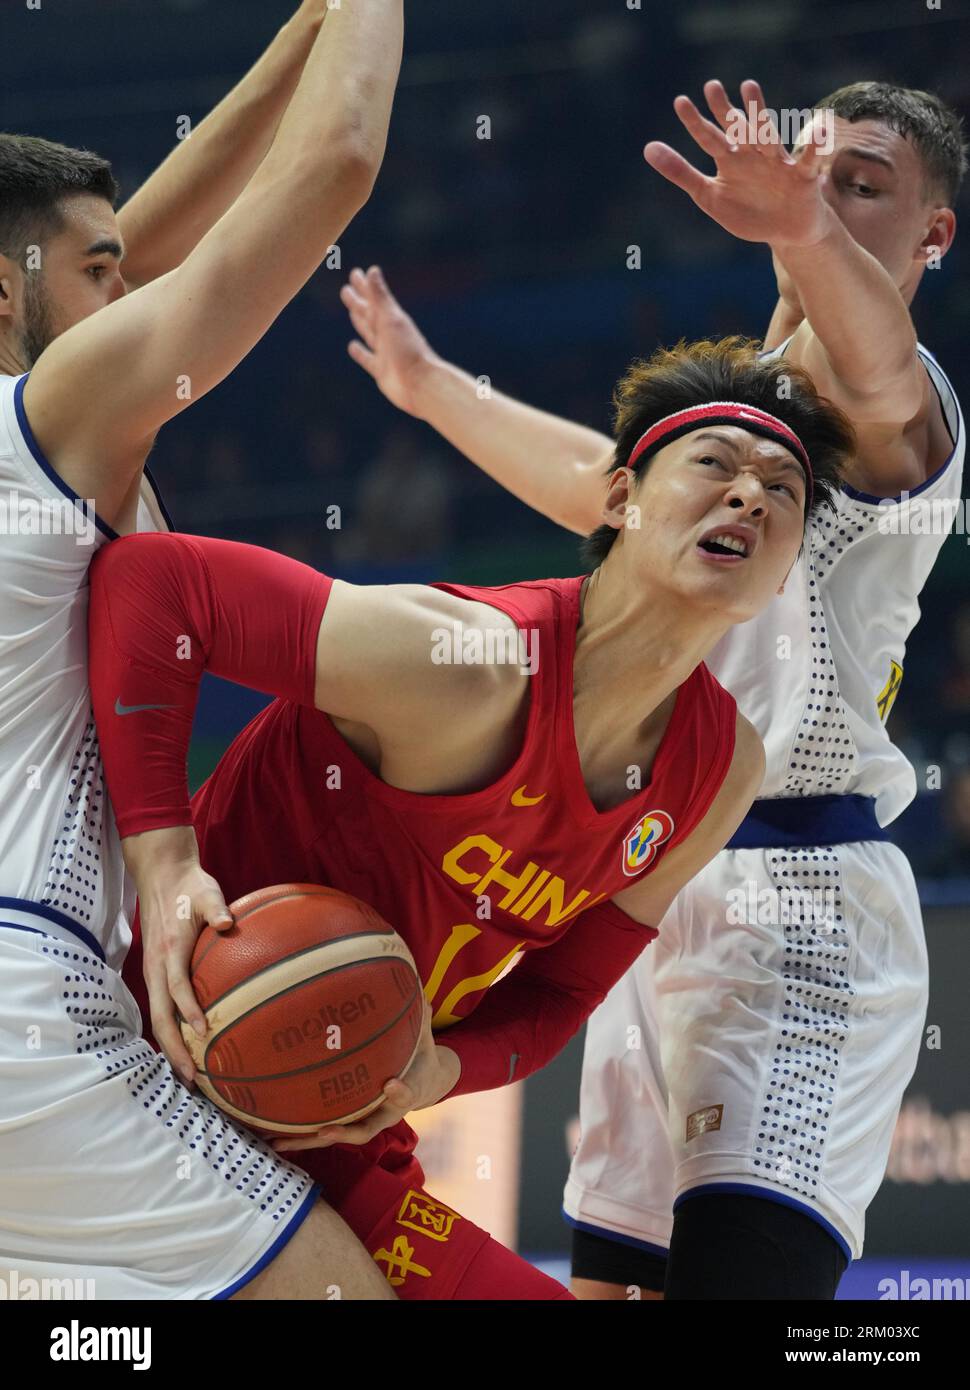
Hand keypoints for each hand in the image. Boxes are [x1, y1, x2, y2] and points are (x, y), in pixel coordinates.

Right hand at [124, 827, 233, 1087]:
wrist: (161, 875)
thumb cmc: (189, 886)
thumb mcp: (206, 891)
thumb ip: (217, 908)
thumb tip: (228, 922)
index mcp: (169, 949)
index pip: (176, 984)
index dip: (188, 1008)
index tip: (204, 1031)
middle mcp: (157, 966)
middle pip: (161, 1015)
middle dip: (174, 1048)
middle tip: (192, 1077)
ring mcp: (154, 972)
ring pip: (159, 1017)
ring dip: (171, 1047)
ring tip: (189, 1077)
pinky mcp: (158, 973)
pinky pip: (162, 1009)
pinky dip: (172, 1031)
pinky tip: (188, 1049)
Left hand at [273, 999, 459, 1152]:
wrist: (423, 1084)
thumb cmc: (420, 1060)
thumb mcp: (425, 1041)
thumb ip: (420, 1019)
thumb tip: (419, 993)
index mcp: (405, 1094)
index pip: (406, 1095)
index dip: (400, 1092)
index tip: (391, 1083)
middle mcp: (383, 1114)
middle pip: (363, 1130)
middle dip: (342, 1131)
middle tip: (324, 1130)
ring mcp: (363, 1121)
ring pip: (335, 1136)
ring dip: (308, 1140)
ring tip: (279, 1143)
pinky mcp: (348, 1121)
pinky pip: (324, 1131)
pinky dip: (301, 1135)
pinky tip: (274, 1135)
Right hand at [340, 266, 439, 417]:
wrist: (420, 384)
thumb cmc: (408, 350)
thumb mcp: (391, 320)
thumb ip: (380, 297)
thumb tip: (372, 270)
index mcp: (391, 319)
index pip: (373, 299)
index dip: (364, 287)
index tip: (355, 273)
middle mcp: (387, 334)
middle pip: (368, 314)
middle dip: (358, 302)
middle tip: (346, 290)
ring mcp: (384, 352)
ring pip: (368, 333)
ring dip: (359, 322)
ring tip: (353, 313)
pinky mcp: (381, 370)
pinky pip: (367, 358)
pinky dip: (360, 352)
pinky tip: (352, 346)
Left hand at [644, 79, 834, 250]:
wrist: (786, 231)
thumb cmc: (747, 211)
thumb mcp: (708, 195)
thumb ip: (681, 172)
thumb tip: (648, 147)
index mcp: (731, 160)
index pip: (710, 138)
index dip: (695, 122)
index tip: (679, 102)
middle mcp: (753, 155)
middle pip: (738, 128)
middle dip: (725, 109)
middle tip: (710, 87)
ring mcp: (778, 163)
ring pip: (767, 136)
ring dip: (759, 115)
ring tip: (749, 89)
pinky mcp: (802, 176)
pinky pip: (807, 160)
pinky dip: (813, 148)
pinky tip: (818, 131)